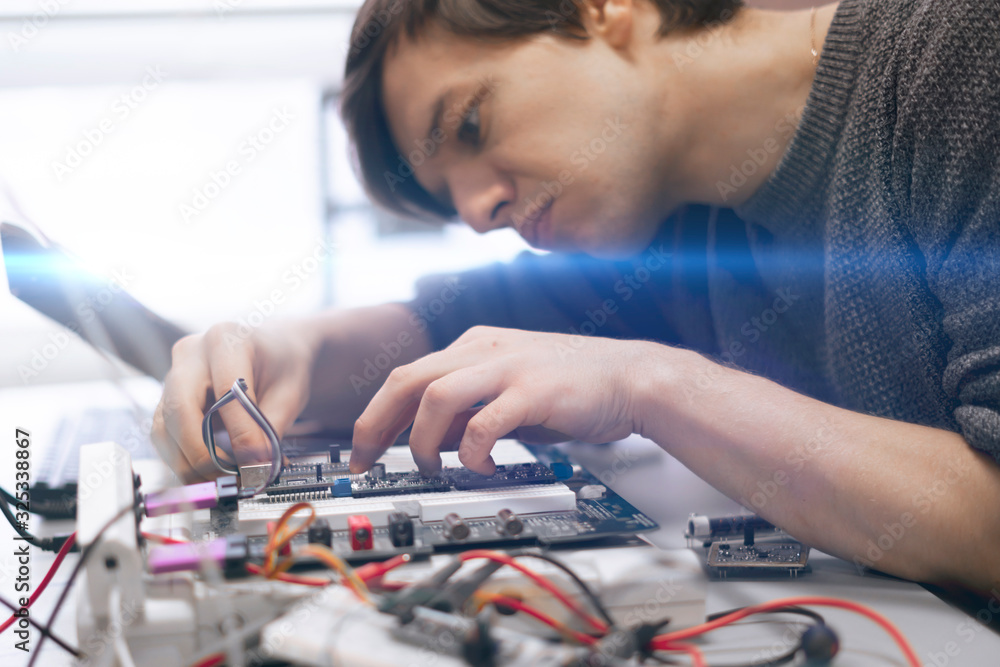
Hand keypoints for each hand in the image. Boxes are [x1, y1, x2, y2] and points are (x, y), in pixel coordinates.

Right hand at [151, 321, 314, 480]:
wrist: (274, 351)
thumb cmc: (282, 364)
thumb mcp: (291, 391)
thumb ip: (272, 428)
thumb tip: (256, 468)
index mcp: (226, 339)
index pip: (225, 389)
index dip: (240, 432)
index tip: (255, 463)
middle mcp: (191, 353)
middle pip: (180, 408)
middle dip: (202, 453)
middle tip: (229, 479)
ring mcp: (174, 375)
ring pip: (164, 426)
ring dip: (188, 463)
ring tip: (219, 484)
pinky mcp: (168, 398)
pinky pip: (165, 435)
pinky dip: (183, 460)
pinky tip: (207, 475)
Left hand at [350, 326, 645, 474]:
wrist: (631, 377)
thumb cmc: (573, 386)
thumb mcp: (508, 388)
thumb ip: (471, 407)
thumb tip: (436, 438)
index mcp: (473, 345)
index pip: (406, 375)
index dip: (376, 414)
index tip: (364, 449)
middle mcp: (484, 349)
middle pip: (406, 380)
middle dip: (376, 425)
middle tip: (367, 462)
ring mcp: (507, 367)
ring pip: (436, 398)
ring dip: (424, 440)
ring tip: (434, 466)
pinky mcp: (533, 391)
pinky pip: (484, 423)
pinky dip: (473, 452)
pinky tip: (482, 466)